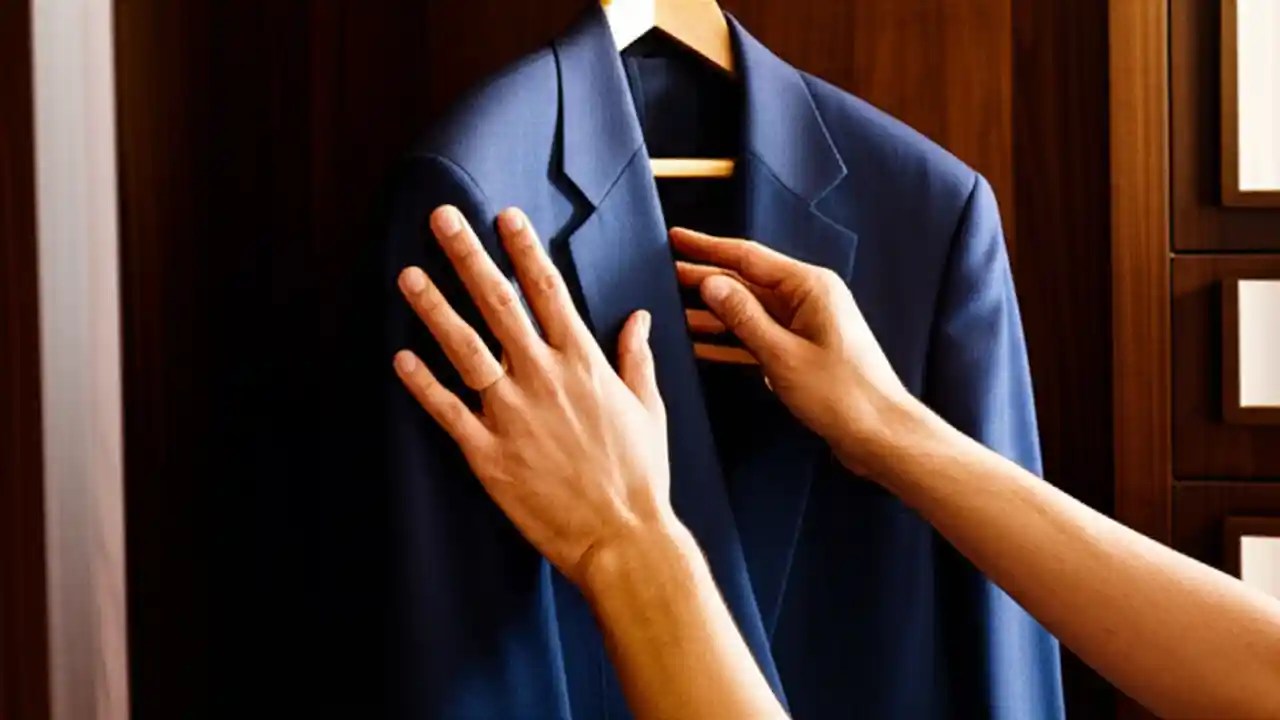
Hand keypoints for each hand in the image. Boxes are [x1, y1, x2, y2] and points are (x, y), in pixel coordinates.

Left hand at [394, 205, 674, 588]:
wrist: (622, 538)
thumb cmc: (639, 475)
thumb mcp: (648, 408)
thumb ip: (636, 358)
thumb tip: (640, 318)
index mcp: (584, 362)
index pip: (548, 290)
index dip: (523, 248)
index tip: (503, 215)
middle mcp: (543, 378)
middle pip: (498, 303)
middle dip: (467, 256)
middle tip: (440, 218)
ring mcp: (511, 414)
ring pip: (464, 348)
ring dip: (433, 307)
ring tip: (406, 274)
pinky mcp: (487, 453)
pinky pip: (446, 410)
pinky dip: (421, 382)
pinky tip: (400, 355)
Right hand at [672, 228, 920, 475]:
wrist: (881, 434)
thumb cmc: (842, 395)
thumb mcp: (783, 354)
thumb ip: (744, 317)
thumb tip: (711, 283)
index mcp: (810, 287)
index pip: (748, 257)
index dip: (708, 248)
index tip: (677, 238)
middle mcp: (809, 299)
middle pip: (747, 282)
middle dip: (706, 278)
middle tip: (665, 273)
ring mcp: (807, 325)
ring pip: (750, 311)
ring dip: (714, 312)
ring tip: (675, 308)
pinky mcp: (804, 351)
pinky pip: (759, 337)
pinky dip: (731, 339)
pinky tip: (701, 344)